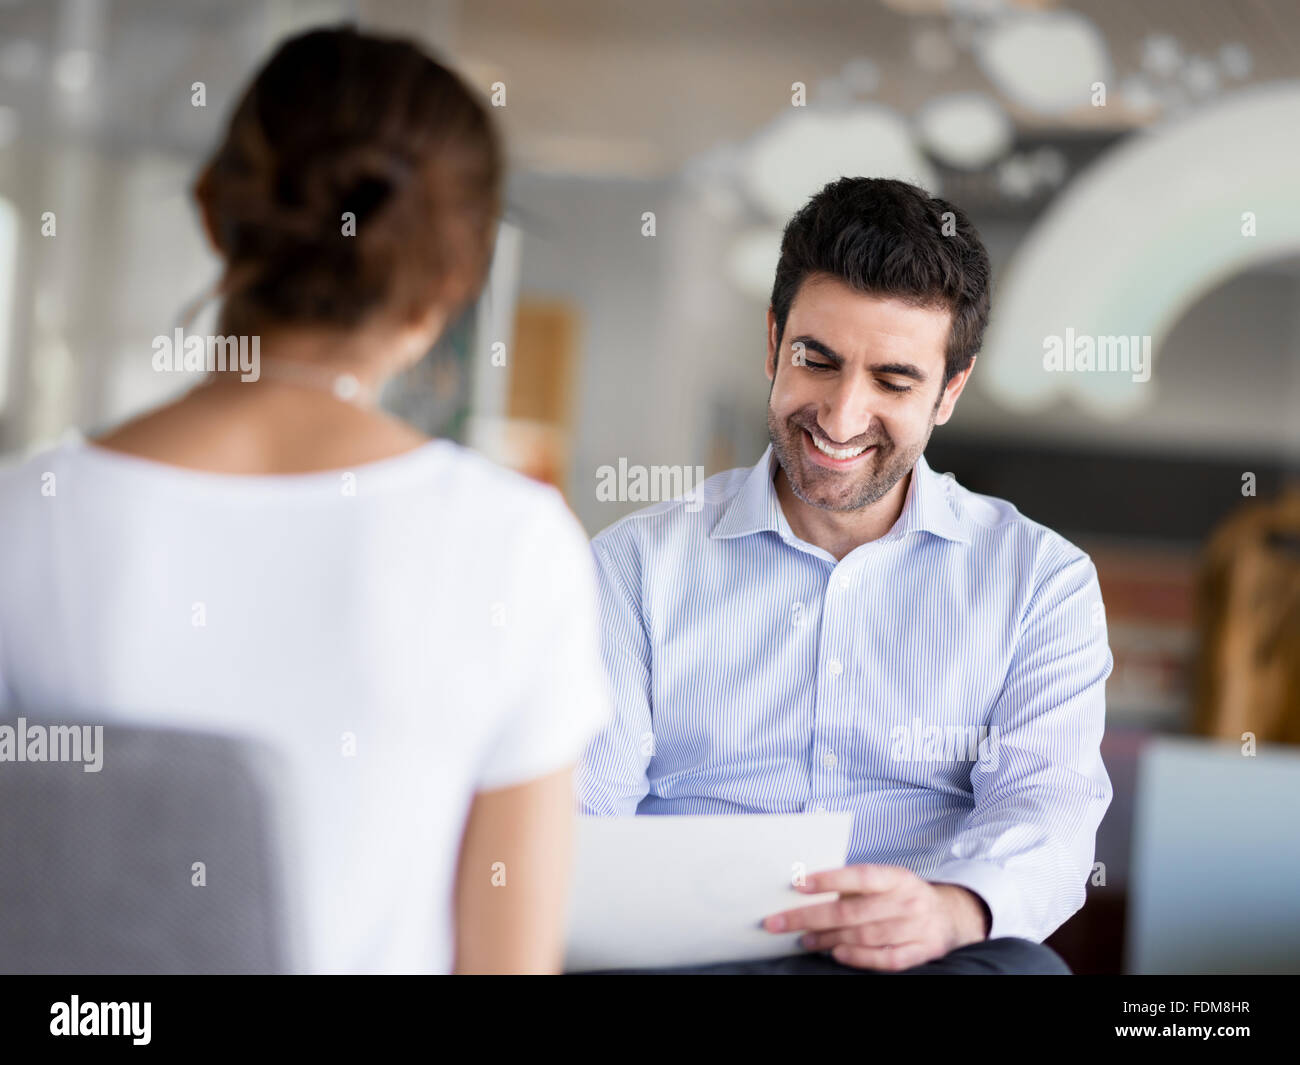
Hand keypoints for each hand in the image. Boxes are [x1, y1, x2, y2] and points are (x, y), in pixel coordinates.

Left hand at [762, 864, 989, 970]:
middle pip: (853, 911)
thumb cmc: (904, 895)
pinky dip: (859, 957)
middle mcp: (908, 900)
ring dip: (828, 939)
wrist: (951, 915)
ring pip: (864, 936)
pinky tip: (837, 954)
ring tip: (804, 940)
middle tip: (781, 922)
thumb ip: (855, 886)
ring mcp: (917, 927)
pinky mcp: (922, 951)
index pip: (860, 875)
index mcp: (897, 877)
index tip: (798, 884)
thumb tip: (808, 891)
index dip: (829, 879)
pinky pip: (886, 958)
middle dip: (811, 917)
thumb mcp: (887, 881)